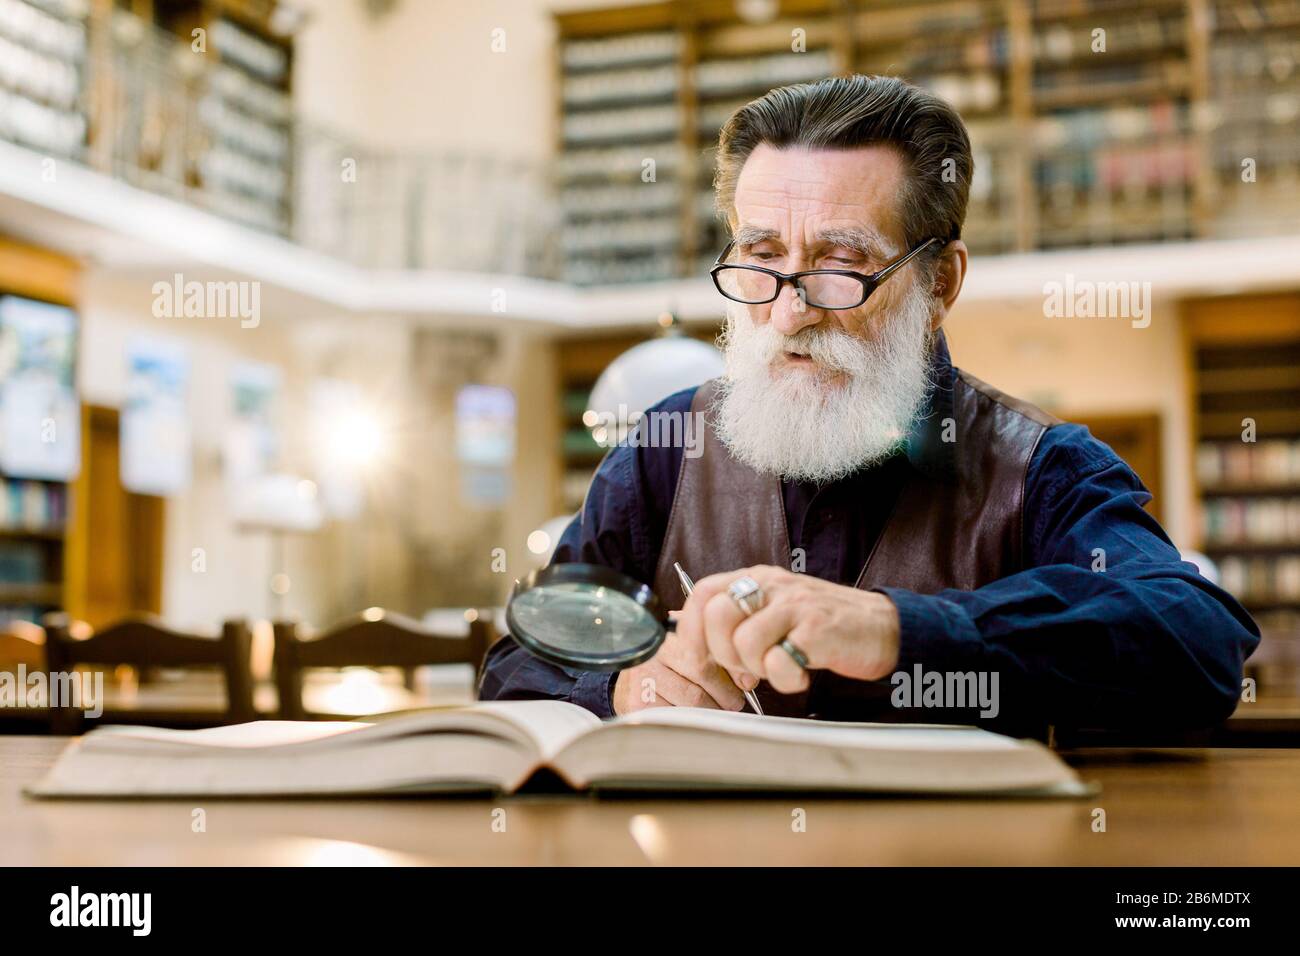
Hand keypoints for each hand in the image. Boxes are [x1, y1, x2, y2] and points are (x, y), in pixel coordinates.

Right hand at [611, 626, 750, 714]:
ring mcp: (644, 673)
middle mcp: (657, 647)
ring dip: (712, 710)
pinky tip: (694, 717)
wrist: (635, 673)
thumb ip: (728, 660)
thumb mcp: (701, 648)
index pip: (709, 645)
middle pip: (702, 671)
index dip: (732, 668)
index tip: (745, 684)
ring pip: (692, 699)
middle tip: (733, 703)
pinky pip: (675, 716)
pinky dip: (691, 721)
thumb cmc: (676, 661)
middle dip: (726, 694)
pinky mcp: (638, 701)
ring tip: (717, 710)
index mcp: (675, 627)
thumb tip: (749, 681)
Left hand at [678, 566, 900, 694]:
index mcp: (758, 578)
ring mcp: (795, 605)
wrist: (882, 628)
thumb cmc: (822, 625)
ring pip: (744, 642)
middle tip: (748, 669)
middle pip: (717, 617)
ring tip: (781, 667)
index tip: (701, 658)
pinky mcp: (816, 630)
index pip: (703, 593)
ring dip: (758, 668)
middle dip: (724, 655)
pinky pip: (778, 661)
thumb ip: (737, 619)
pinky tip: (801, 673)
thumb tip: (687, 634)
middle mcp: (773, 585)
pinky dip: (785, 679)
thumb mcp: (775, 611)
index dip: (691, 629)